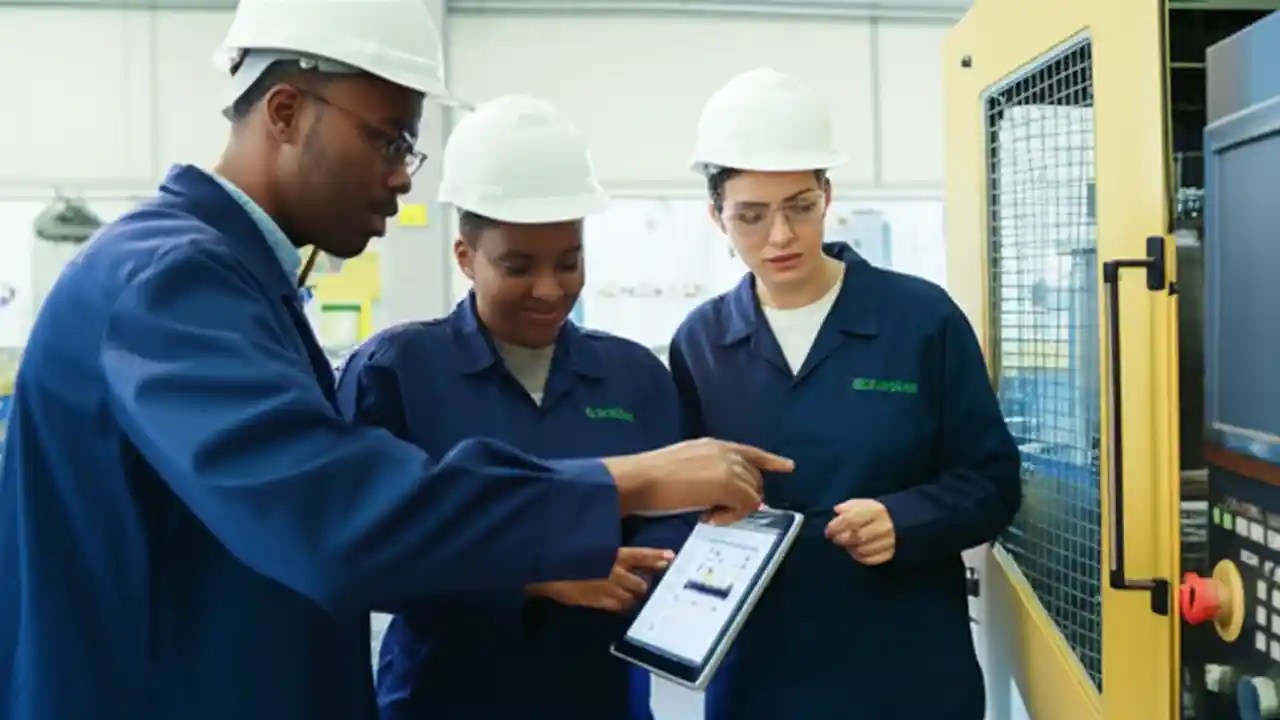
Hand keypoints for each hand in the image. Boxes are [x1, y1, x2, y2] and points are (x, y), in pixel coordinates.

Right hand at [526, 547, 673, 611]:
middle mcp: (615, 574)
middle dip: (644, 583)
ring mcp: (607, 591)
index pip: (641, 556)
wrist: (546, 570)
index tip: (670, 556)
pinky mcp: (597, 602)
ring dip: (633, 595)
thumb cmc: (567, 552)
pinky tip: (619, 603)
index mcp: (614, 555)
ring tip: (632, 593)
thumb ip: (606, 549)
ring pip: (630, 598)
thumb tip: (619, 550)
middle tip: (644, 581)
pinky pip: (616, 607)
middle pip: (641, 583)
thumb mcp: (589, 545)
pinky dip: (620, 605)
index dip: (657, 556)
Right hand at [605, 438, 793, 525]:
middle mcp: (726, 452)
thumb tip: (721, 492)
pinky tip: (708, 517)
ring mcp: (729, 467)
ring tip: (710, 515)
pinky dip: (731, 517)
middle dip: (746, 497)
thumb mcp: (686, 464)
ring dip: (736, 509)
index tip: (788, 466)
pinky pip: (745, 506)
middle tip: (719, 511)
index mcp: (714, 445)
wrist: (641, 478)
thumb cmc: (652, 475)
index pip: (751, 452)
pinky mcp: (728, 485)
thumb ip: (708, 472)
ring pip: (753, 494)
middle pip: (755, 478)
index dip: (772, 460)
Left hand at [825, 499, 895, 565]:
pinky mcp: (889, 554)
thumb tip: (837, 511)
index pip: (850, 520)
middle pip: (856, 537)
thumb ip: (847, 507)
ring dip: (850, 549)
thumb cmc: (869, 514)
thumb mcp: (859, 505)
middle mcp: (884, 526)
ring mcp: (889, 541)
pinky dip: (859, 557)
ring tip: (848, 544)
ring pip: (862, 551)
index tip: (828, 532)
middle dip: (841, 539)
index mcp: (875, 510)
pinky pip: (869, 560)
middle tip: (836, 539)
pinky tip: (856, 551)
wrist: (894, 522)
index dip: (835, 527)